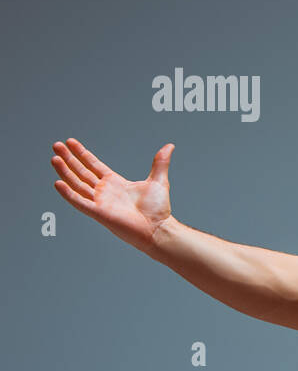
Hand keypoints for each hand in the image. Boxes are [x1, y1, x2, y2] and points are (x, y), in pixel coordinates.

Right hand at [51, 138, 175, 252]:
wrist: (158, 228)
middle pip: (81, 172)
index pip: (93, 165)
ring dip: (65, 171)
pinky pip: (79, 202)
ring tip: (54, 158)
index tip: (71, 142)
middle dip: (69, 159)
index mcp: (115, 183)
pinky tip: (58, 183)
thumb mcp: (158, 180)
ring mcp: (100, 202)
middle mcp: (105, 191)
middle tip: (56, 145)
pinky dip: (68, 193)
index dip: (82, 154)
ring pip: (77, 184)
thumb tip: (169, 146)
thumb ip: (160, 162)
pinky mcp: (98, 212)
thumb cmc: (158, 209)